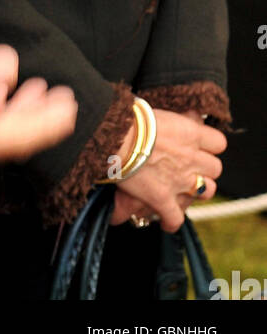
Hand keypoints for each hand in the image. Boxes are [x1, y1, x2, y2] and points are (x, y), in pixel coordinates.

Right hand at [109, 108, 226, 232]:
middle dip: (205, 168)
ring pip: (207, 191)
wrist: (115, 136)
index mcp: (191, 133)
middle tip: (190, 167)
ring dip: (197, 191)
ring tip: (183, 189)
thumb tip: (175, 118)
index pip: (218, 142)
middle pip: (215, 168)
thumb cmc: (130, 119)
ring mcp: (180, 180)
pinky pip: (175, 218)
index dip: (209, 145)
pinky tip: (166, 221)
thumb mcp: (157, 112)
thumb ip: (172, 121)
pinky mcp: (162, 198)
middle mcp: (191, 158)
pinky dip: (171, 221)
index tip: (200, 146)